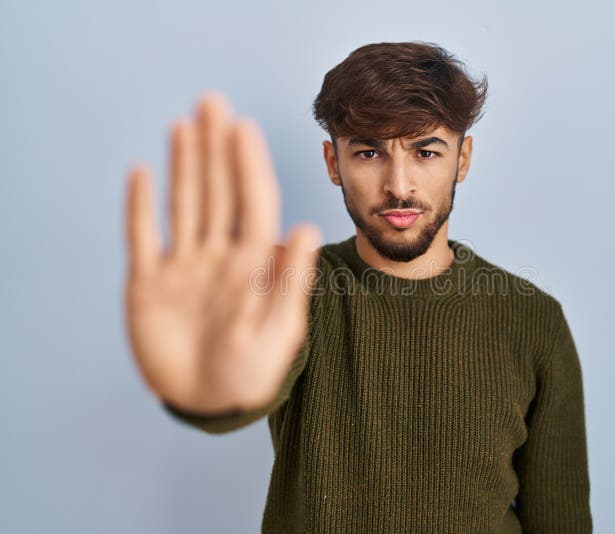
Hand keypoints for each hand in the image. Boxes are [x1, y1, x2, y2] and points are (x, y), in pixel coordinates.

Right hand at [123, 92, 320, 414]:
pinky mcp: (149, 286)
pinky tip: (142, 173)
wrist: (212, 404)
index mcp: (251, 264)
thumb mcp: (279, 330)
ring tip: (186, 124)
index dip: (247, 164)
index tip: (245, 127)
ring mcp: (183, 268)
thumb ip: (291, 280)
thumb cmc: (253, 373)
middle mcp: (217, 257)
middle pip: (216, 191)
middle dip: (215, 148)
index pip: (251, 202)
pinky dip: (139, 208)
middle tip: (214, 101)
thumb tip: (305, 228)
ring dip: (184, 165)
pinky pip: (142, 239)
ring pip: (183, 205)